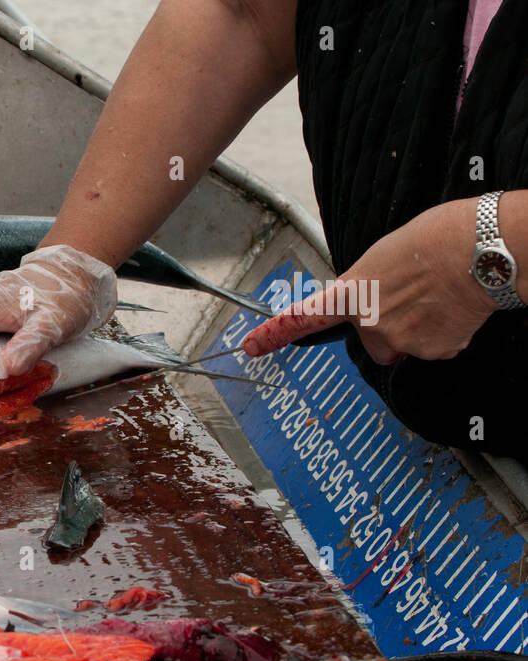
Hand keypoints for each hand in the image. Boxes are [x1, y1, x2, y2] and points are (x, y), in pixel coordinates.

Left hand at [242, 198, 496, 363]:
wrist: (483, 248)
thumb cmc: (440, 237)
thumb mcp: (386, 253)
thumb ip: (368, 283)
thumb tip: (370, 298)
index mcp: (355, 290)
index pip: (307, 316)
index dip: (275, 333)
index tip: (250, 346)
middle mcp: (369, 320)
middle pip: (373, 339)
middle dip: (390, 327)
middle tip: (416, 298)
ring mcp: (398, 338)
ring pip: (404, 345)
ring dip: (419, 330)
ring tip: (440, 299)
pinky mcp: (430, 350)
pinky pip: (434, 348)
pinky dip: (445, 334)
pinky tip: (455, 309)